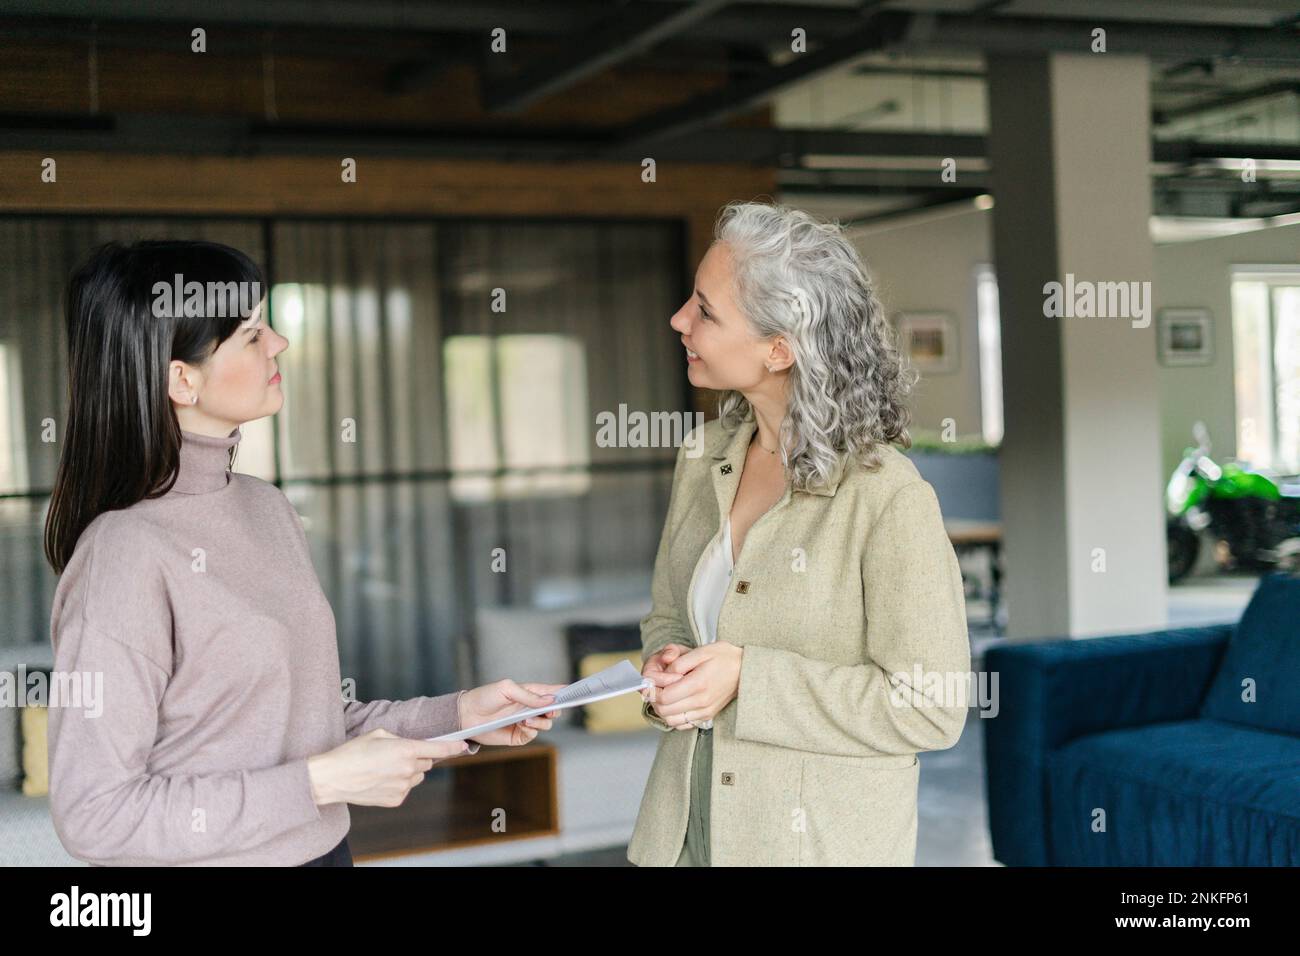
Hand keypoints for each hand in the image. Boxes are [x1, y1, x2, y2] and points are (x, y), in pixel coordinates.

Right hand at [307, 729, 467, 806]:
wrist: (332, 778)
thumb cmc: (352, 752)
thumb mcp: (378, 734)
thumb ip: (400, 737)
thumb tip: (411, 743)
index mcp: (405, 749)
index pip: (438, 747)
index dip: (454, 746)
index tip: (464, 745)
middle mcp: (408, 769)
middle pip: (427, 762)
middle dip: (419, 757)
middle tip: (398, 755)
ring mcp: (402, 787)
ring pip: (417, 776)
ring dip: (409, 771)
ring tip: (385, 768)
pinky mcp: (395, 800)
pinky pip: (406, 789)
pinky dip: (399, 784)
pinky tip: (381, 780)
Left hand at [459, 680, 564, 746]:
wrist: (467, 716)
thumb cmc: (484, 697)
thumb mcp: (506, 689)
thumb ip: (528, 695)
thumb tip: (549, 699)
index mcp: (528, 692)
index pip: (551, 691)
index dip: (563, 692)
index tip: (574, 693)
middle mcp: (529, 708)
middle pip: (553, 710)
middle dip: (555, 710)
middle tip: (550, 711)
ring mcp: (525, 722)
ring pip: (546, 724)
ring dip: (541, 722)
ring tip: (527, 719)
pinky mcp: (519, 736)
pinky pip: (534, 735)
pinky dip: (532, 731)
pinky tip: (522, 725)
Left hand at [648, 642, 743, 729]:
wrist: (746, 670)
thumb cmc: (723, 657)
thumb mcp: (701, 651)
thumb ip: (679, 662)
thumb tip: (663, 674)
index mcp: (698, 684)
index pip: (664, 696)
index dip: (651, 689)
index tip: (649, 680)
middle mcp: (701, 702)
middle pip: (664, 710)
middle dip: (653, 698)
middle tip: (653, 686)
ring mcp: (704, 711)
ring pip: (671, 720)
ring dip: (661, 709)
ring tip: (662, 693)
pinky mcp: (707, 715)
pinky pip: (682, 724)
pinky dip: (672, 716)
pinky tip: (674, 702)